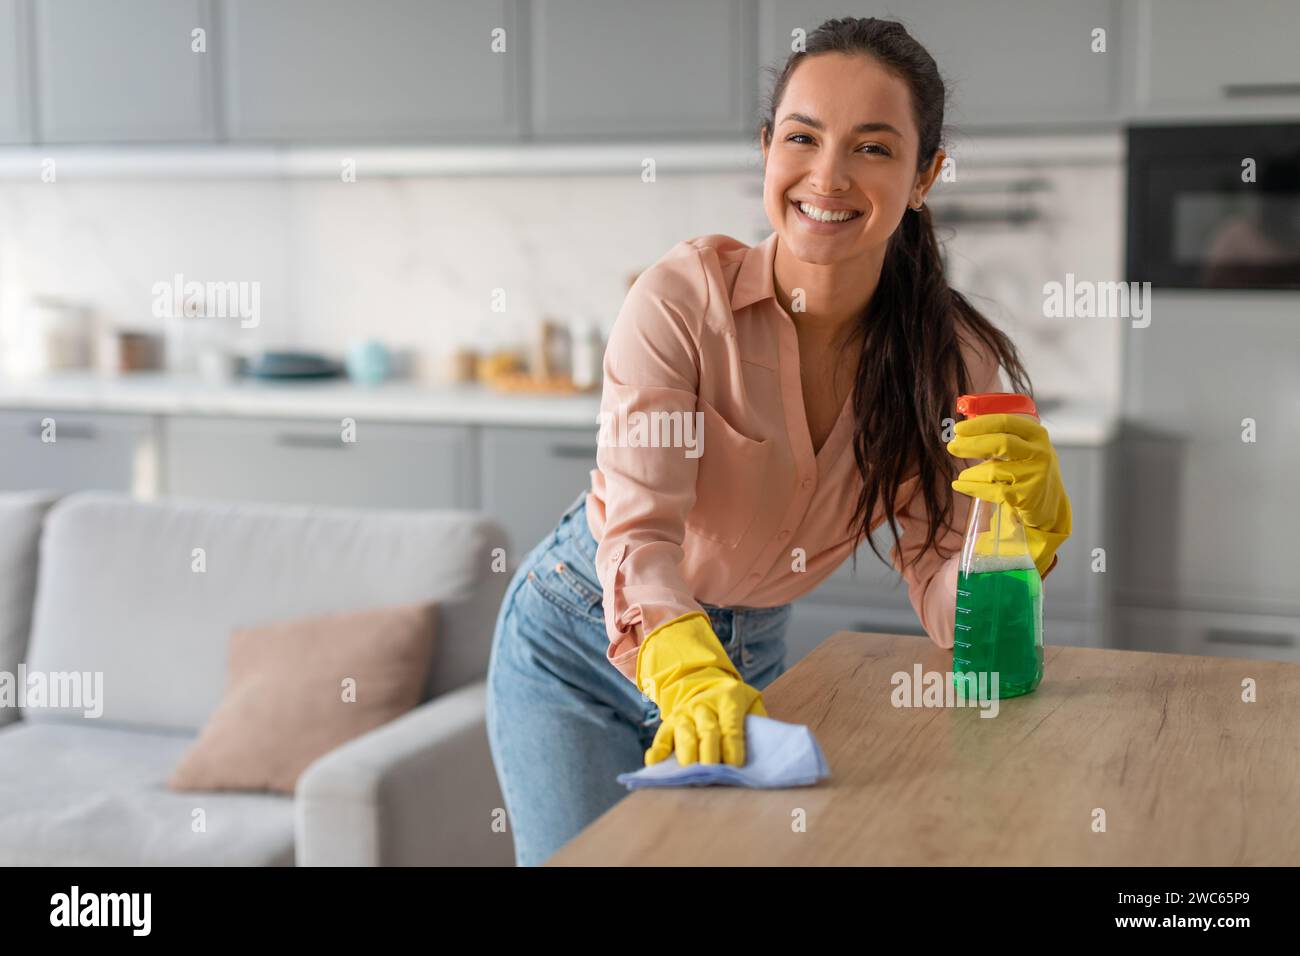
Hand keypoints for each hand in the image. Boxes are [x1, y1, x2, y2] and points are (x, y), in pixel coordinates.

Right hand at [636, 611, 765, 766]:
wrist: (704, 682)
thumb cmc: (734, 702)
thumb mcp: (751, 703)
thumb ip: (758, 722)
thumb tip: (765, 748)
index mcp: (728, 699)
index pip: (731, 725)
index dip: (733, 745)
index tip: (736, 765)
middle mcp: (704, 705)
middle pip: (707, 731)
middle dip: (709, 753)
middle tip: (712, 772)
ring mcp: (684, 714)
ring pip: (685, 734)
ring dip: (687, 754)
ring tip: (689, 773)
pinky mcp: (669, 722)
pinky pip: (662, 737)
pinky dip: (657, 750)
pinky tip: (654, 764)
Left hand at [946, 413, 1071, 575]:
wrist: (1048, 505)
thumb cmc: (1029, 471)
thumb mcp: (1024, 449)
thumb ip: (1003, 438)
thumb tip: (964, 433)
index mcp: (1036, 435)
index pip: (1005, 423)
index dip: (979, 424)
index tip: (959, 429)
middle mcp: (1039, 453)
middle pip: (1000, 443)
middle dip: (971, 444)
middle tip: (952, 447)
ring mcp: (1034, 476)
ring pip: (993, 469)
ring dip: (971, 472)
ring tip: (962, 475)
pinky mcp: (1026, 497)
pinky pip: (992, 490)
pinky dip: (972, 487)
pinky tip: (961, 485)